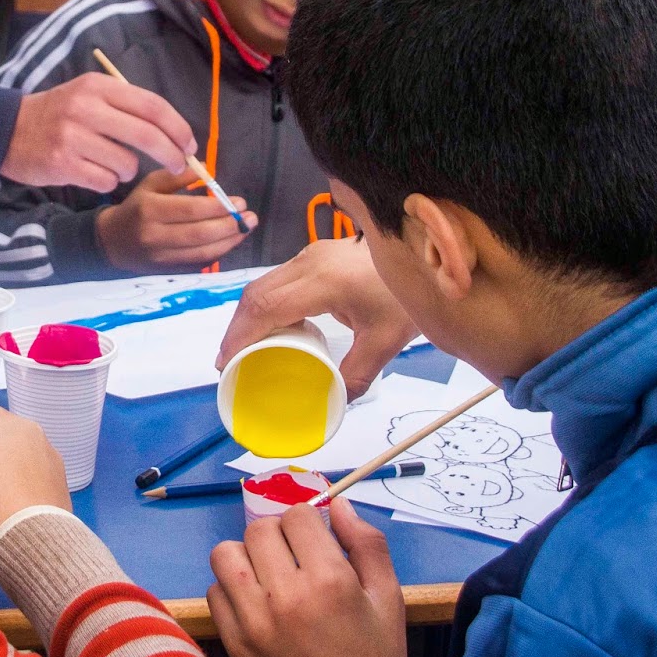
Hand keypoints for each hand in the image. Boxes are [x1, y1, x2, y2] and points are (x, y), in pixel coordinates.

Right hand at [3, 72, 195, 192]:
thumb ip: (127, 108)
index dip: (178, 128)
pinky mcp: (63, 164)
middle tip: (179, 166)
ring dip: (128, 170)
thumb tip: (175, 134)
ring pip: (127, 164)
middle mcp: (86, 109)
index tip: (190, 145)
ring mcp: (73, 137)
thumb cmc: (59, 115)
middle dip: (171, 155)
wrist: (8, 131)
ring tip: (111, 164)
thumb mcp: (89, 95)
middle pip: (147, 135)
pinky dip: (107, 181)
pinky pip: (106, 181)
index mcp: (98, 87)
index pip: (152, 106)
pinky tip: (93, 173)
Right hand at [96, 168, 255, 271]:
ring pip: (202, 253)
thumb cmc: (137, 207)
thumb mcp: (151, 184)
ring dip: (230, 241)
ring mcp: (162, 258)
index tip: (239, 201)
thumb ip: (178, 175)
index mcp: (149, 210)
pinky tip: (232, 240)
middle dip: (229, 226)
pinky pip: (200, 263)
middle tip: (249, 216)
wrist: (114, 243)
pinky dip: (220, 252)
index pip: (189, 210)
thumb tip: (209, 172)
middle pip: (199, 234)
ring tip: (246, 227)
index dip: (218, 207)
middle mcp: (154, 236)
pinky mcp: (169, 270)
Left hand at [209, 500, 413, 656]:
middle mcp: (286, 595)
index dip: (307, 520)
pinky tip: (256, 604)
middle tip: (293, 557)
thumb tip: (339, 503)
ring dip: (246, 557)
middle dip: (278, 534)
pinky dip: (231, 590)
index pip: (297, 515)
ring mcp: (253, 620)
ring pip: (226, 554)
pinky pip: (214, 592)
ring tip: (268, 575)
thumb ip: (366, 543)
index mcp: (329, 580)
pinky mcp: (234, 642)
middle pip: (259, 529)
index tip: (313, 539)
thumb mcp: (389, 599)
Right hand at [216, 238, 415, 399]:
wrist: (429, 254)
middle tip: (229, 361)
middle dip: (236, 329)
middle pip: (255, 294)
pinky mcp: (317, 254)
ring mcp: (311, 253)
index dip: (239, 336)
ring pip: (264, 283)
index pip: (265, 308)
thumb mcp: (385, 341)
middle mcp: (310, 261)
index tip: (227, 363)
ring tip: (245, 346)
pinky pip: (279, 279)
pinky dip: (266, 303)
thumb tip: (333, 403)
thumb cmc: (408, 295)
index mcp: (324, 281)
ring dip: (249, 315)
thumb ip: (356, 376)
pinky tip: (272, 325)